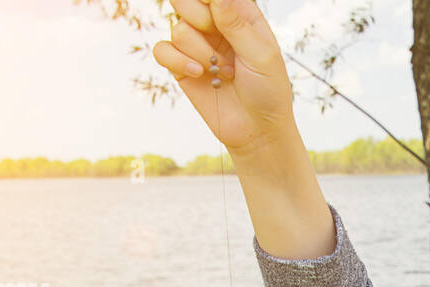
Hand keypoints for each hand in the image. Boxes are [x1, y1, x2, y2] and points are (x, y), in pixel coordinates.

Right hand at [153, 0, 295, 157]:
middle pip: (184, 0)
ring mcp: (197, 45)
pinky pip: (162, 50)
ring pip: (178, 29)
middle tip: (219, 38)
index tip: (215, 17)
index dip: (207, 0)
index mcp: (238, 13)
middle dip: (198, 17)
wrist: (257, 130)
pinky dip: (177, 61)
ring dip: (201, 52)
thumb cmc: (268, 92)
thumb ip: (237, 23)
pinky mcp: (181, 67)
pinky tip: (199, 74)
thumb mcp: (261, 55)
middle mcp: (215, 25)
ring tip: (225, 73)